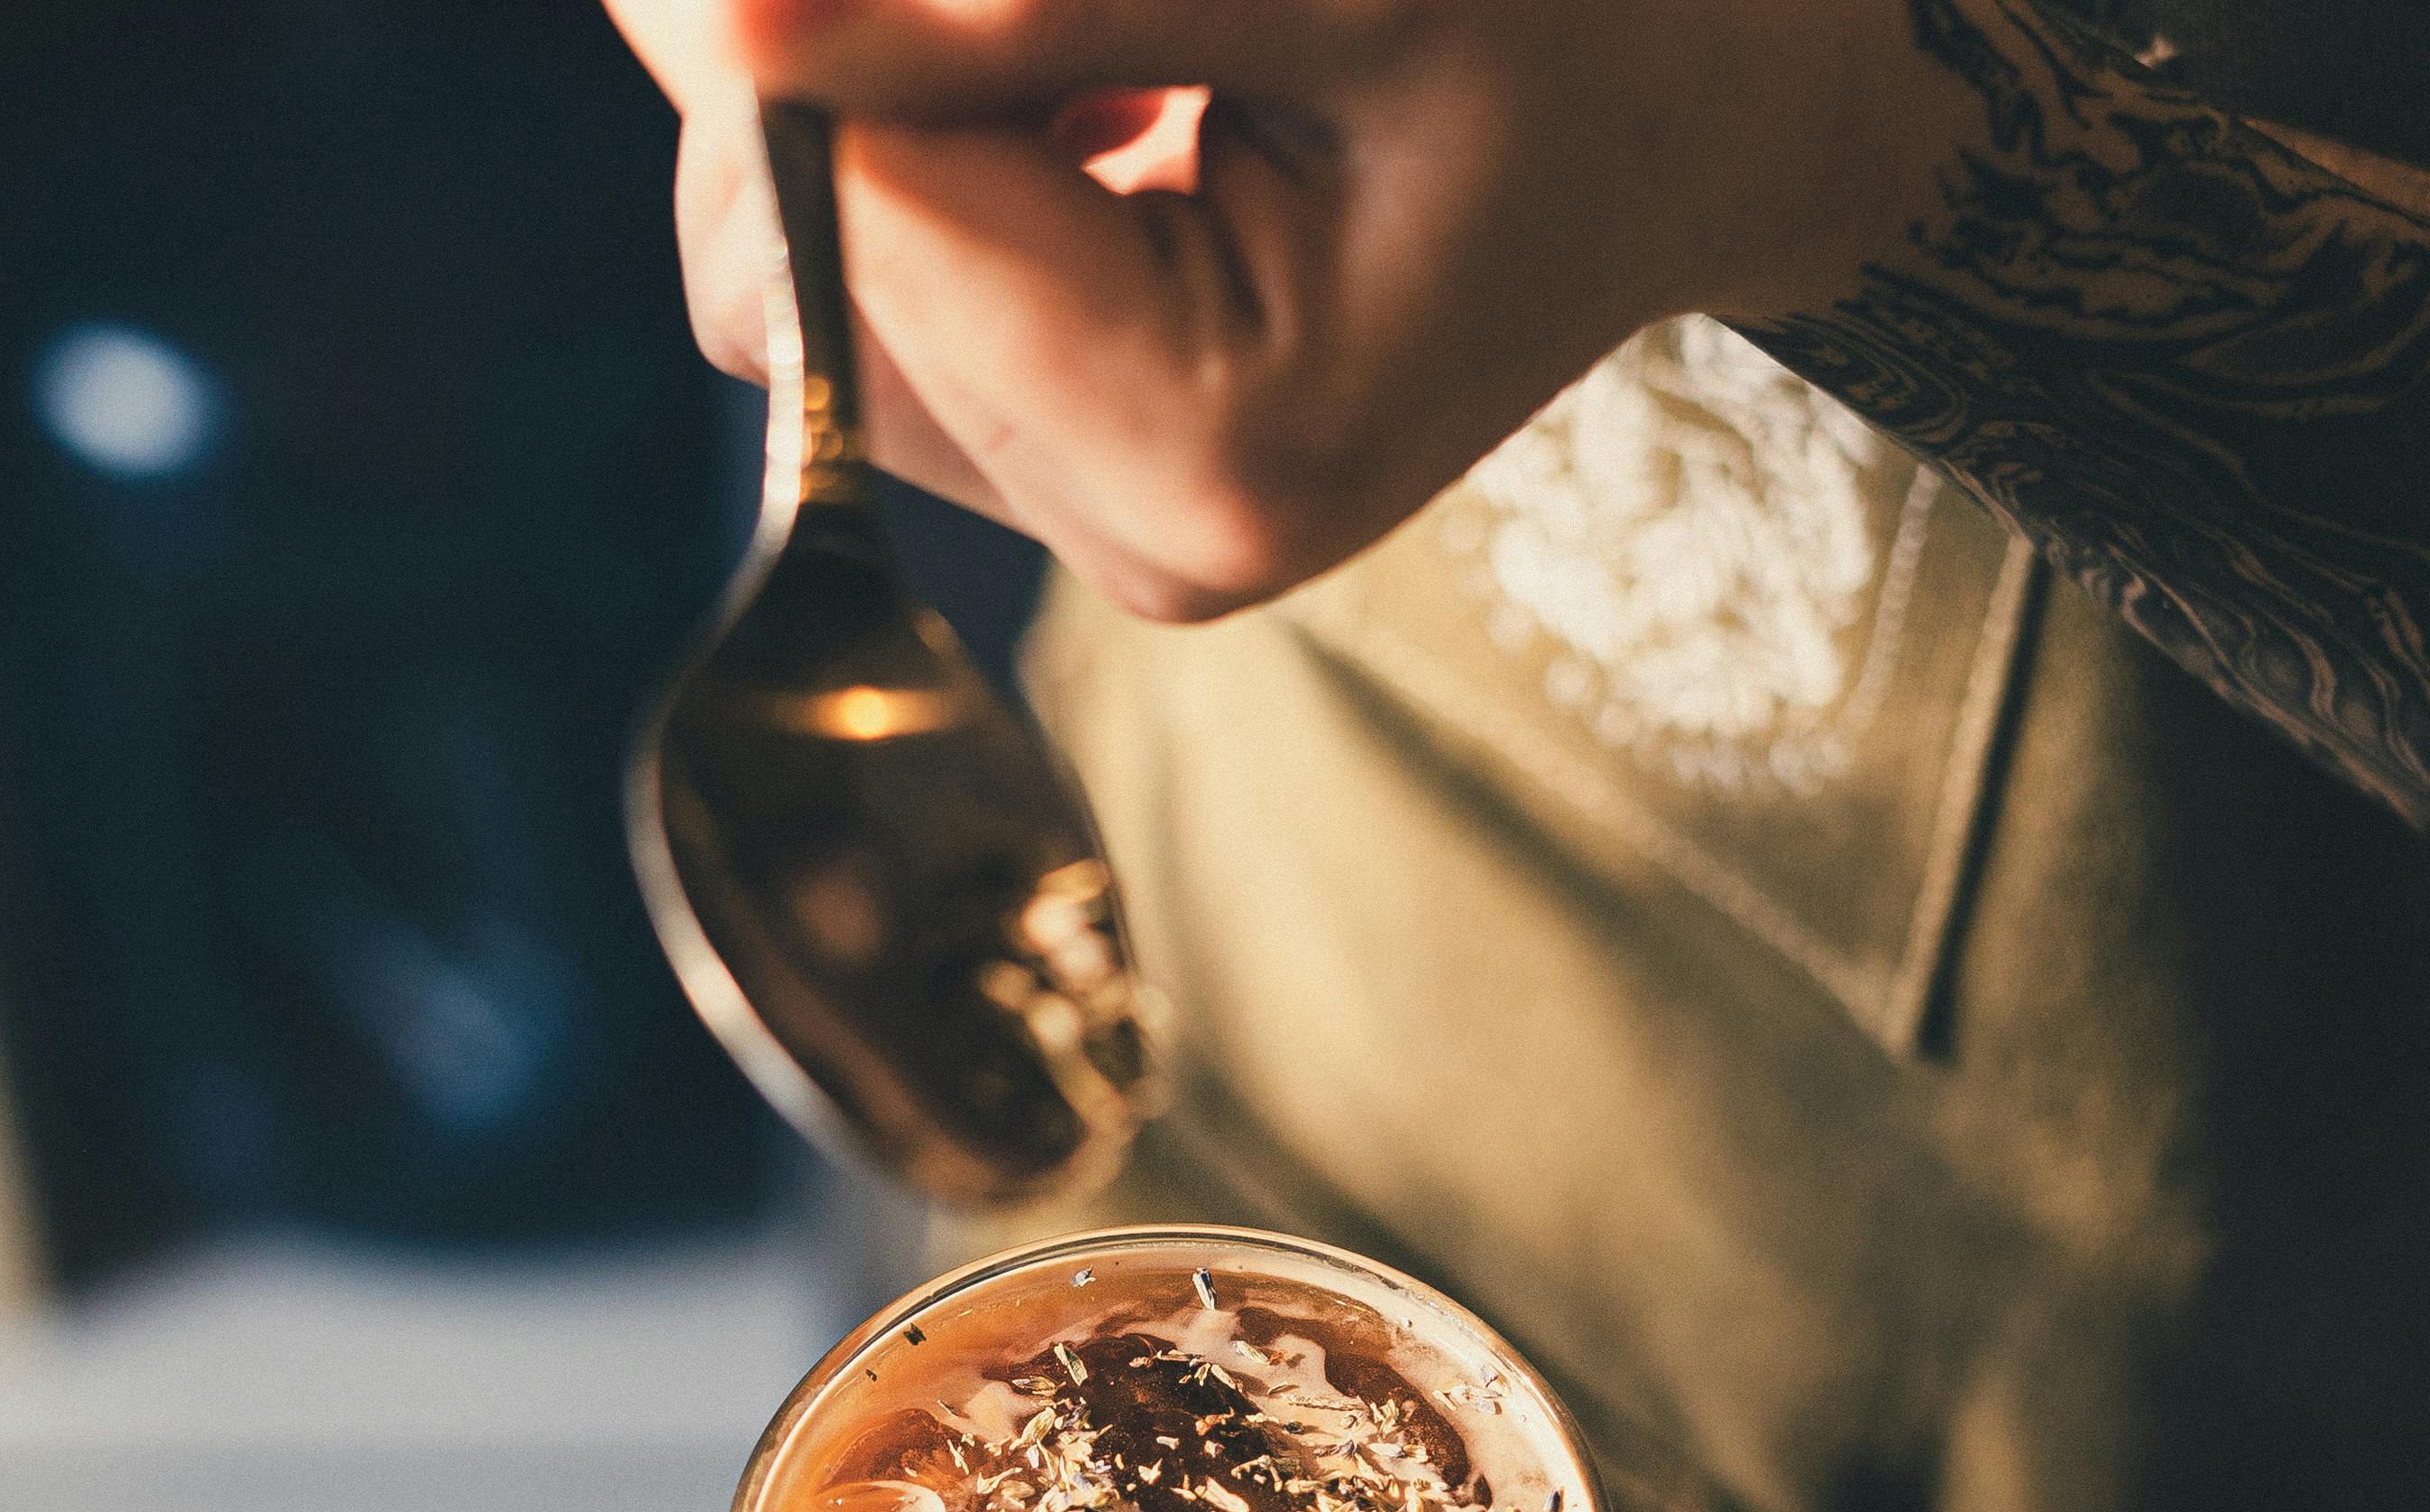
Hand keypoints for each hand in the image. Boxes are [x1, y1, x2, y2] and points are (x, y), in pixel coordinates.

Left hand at [605, 0, 1937, 619]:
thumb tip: (705, 14)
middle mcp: (1142, 540)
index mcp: (1214, 458)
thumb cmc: (1601, 22)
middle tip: (1094, 5)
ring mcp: (1105, 512)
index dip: (803, 19)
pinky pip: (885, 274)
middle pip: (782, 271)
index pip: (836, 215)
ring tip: (1140, 39)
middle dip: (858, 61)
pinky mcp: (1082, 454)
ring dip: (903, 88)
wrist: (1724, 108)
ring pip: (804, 269)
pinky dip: (948, 130)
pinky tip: (1121, 88)